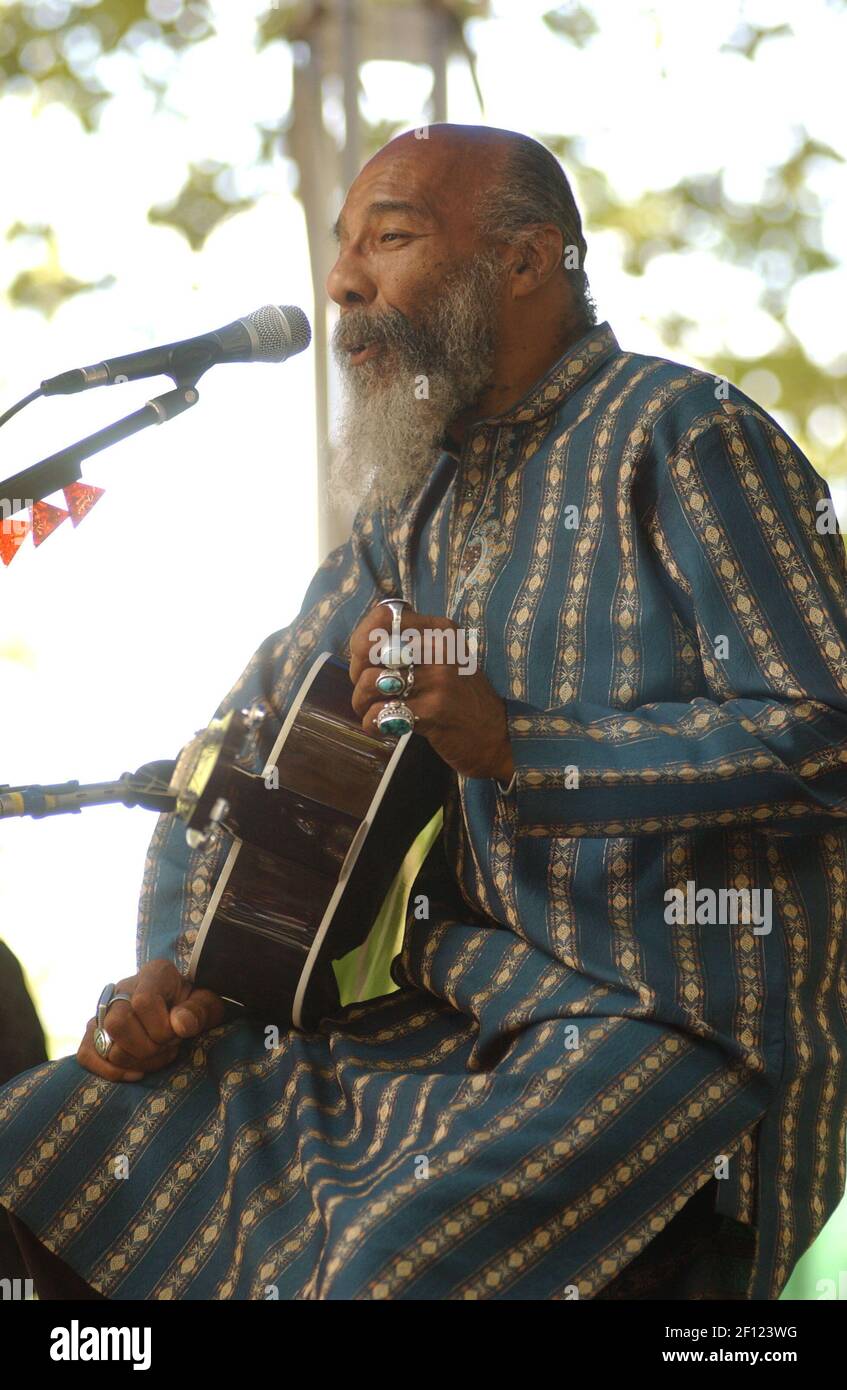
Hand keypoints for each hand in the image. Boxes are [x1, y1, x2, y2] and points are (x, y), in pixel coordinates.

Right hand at [76, 959, 226, 1082]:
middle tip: (167, 1046)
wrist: (183, 1011)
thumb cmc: (195, 1008)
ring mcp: (106, 1010)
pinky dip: (109, 1071)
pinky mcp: (95, 1032)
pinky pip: (85, 1054)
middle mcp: (124, 988)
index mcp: (153, 974)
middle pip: (118, 1023)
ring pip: (102, 1041)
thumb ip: (198, 1011)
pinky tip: (136, 1072)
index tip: (178, 1034)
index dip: (161, 1027)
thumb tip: (179, 1025)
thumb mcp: (208, 1006)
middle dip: (147, 1047)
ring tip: (157, 1055)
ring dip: (135, 1060)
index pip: (143, 1001)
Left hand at [349, 602, 515, 782]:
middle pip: (370, 649)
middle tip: (370, 691)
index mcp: (440, 630)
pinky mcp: (434, 710)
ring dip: (362, 702)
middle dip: (358, 674)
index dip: (363, 640)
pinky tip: (386, 727)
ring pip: (371, 682)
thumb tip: (360, 647)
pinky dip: (373, 723)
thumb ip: (408, 646)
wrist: (496, 738)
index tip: (368, 662)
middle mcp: (440, 648)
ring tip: (376, 711)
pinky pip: (381, 713)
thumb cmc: (460, 699)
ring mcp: (439, 679)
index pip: (383, 617)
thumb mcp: (441, 660)